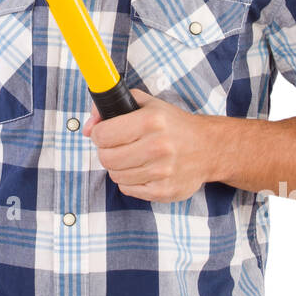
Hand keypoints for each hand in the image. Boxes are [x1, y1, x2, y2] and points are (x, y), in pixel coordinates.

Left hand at [82, 88, 213, 202]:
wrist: (209, 147)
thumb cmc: (173, 125)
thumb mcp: (146, 104)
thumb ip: (112, 107)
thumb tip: (87, 128)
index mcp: (152, 121)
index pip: (103, 135)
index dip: (98, 134)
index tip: (104, 133)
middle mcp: (158, 147)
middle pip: (106, 158)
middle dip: (106, 151)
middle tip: (117, 147)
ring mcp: (162, 172)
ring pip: (115, 175)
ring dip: (118, 167)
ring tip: (132, 157)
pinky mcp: (164, 191)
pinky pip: (128, 189)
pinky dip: (130, 180)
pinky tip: (142, 170)